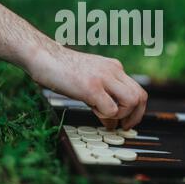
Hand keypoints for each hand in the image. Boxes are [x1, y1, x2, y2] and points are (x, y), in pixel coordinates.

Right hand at [28, 43, 147, 129]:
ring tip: (107, 118)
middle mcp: (113, 70)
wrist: (44, 57)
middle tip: (124, 126)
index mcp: (114, 68)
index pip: (137, 90)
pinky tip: (93, 111)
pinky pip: (111, 109)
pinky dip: (105, 116)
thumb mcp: (89, 80)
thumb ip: (104, 96)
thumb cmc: (62, 69)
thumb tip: (112, 120)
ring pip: (131, 101)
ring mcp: (103, 78)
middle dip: (135, 116)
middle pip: (140, 96)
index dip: (135, 110)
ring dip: (122, 115)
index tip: (126, 121)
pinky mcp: (91, 87)